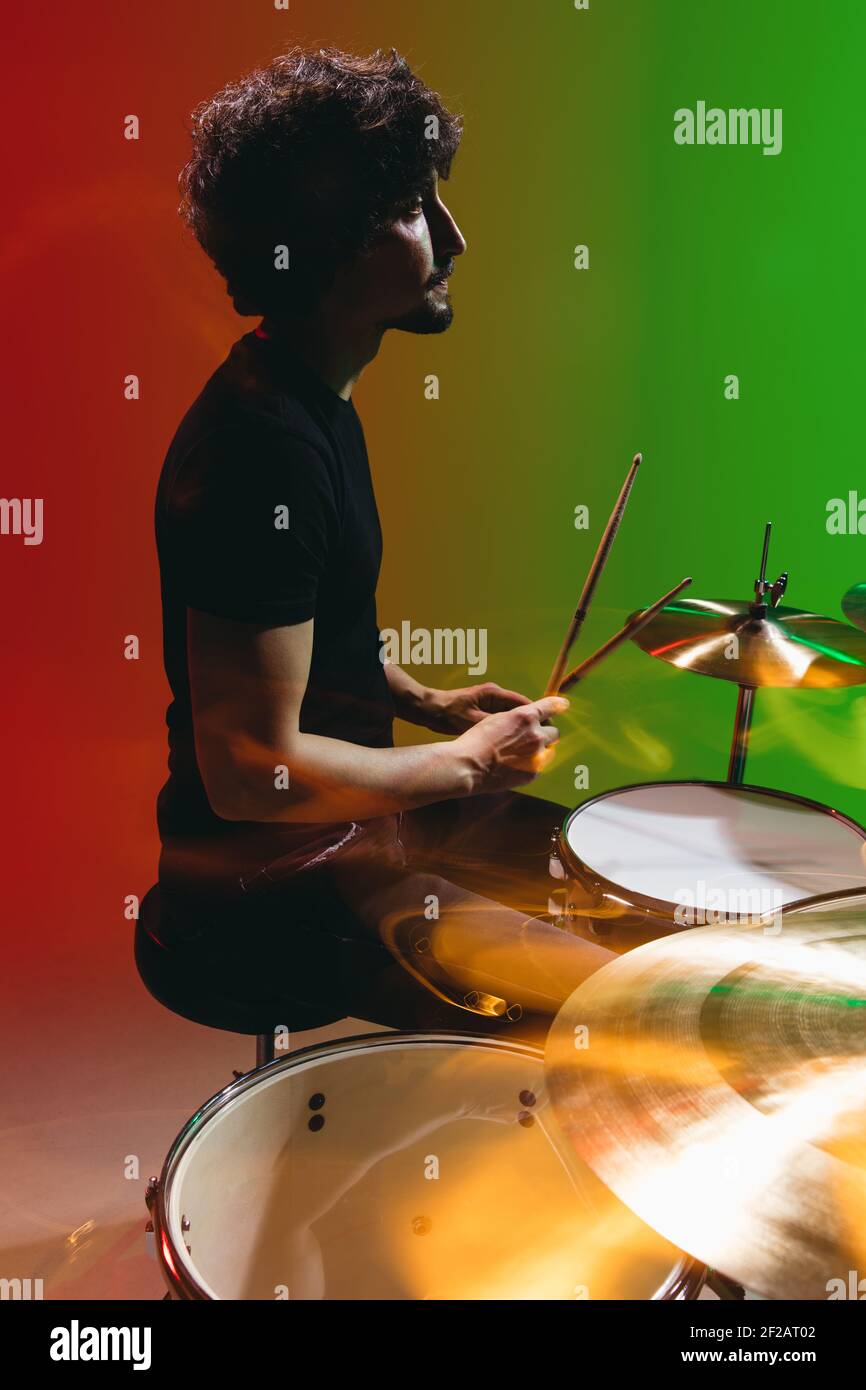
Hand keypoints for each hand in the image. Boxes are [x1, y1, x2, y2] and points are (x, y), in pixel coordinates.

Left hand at [420, 682, 534, 734]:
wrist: (428, 709)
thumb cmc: (447, 714)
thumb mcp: (472, 721)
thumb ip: (494, 725)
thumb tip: (515, 732)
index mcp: (494, 694)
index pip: (524, 703)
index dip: (539, 714)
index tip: (548, 726)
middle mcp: (494, 695)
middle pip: (521, 709)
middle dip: (532, 722)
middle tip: (542, 738)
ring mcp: (488, 702)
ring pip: (513, 715)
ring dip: (521, 727)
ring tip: (531, 742)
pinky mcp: (483, 709)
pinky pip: (502, 720)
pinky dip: (510, 729)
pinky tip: (514, 742)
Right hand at [452, 695, 569, 793]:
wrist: (468, 765)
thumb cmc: (476, 740)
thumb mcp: (497, 719)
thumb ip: (519, 718)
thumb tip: (530, 721)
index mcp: (526, 717)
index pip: (551, 706)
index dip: (558, 705)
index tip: (563, 705)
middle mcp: (535, 735)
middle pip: (554, 732)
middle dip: (546, 733)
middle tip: (532, 737)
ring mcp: (536, 756)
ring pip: (549, 751)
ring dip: (541, 750)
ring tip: (522, 753)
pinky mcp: (532, 774)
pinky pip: (539, 767)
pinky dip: (531, 764)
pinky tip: (515, 765)